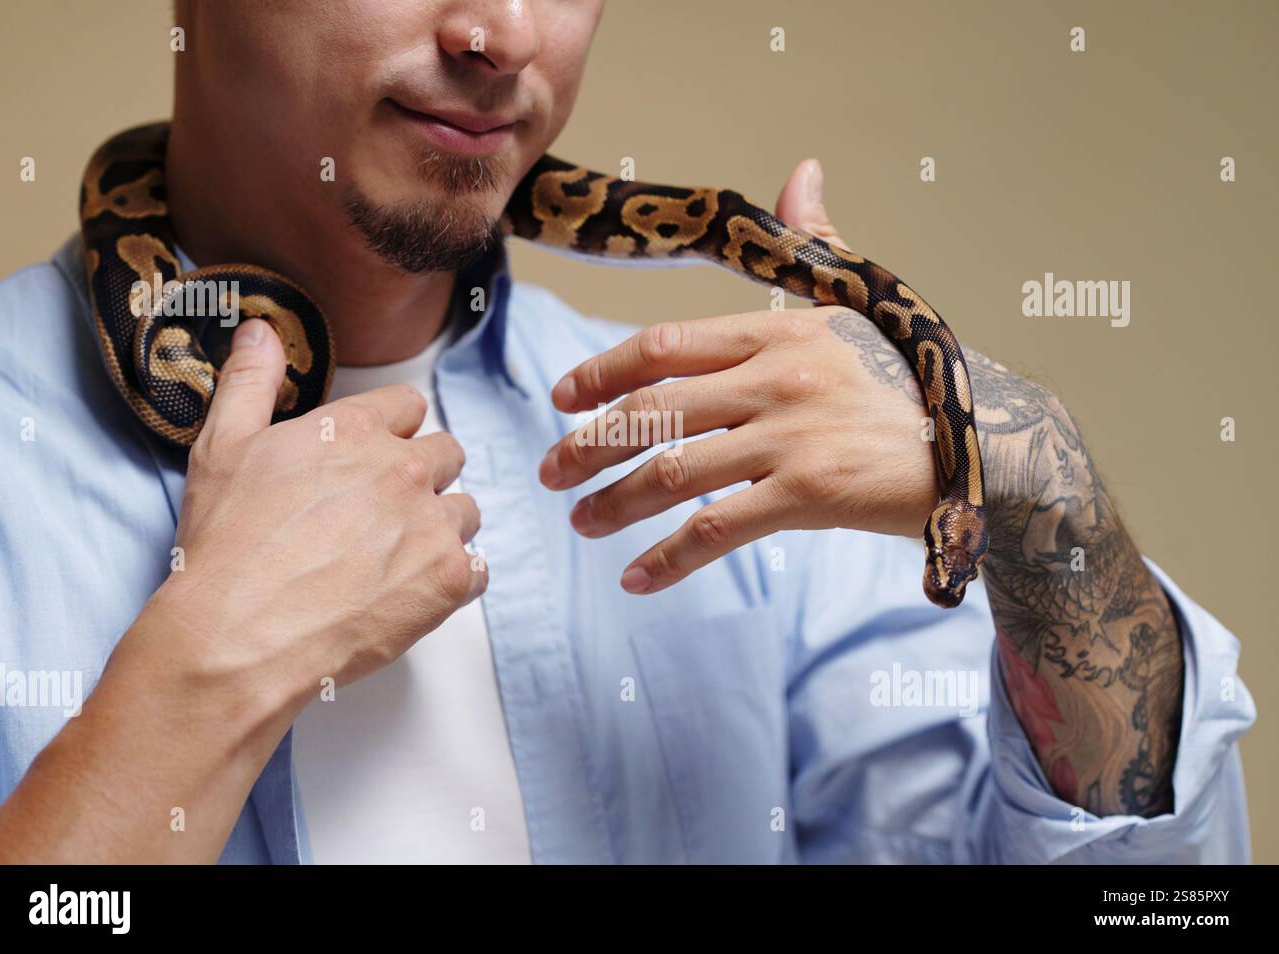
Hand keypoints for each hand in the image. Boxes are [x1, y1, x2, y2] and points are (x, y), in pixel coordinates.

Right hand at [154, 317, 486, 700]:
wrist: (237, 635)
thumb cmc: (227, 546)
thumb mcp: (222, 447)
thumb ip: (251, 380)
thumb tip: (261, 329)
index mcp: (357, 429)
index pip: (409, 405)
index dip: (392, 430)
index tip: (373, 459)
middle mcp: (404, 468)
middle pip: (448, 454)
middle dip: (423, 477)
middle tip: (383, 514)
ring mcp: (431, 525)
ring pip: (466, 511)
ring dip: (440, 528)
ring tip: (395, 558)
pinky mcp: (447, 579)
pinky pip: (477, 569)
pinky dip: (452, 580)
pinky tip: (411, 593)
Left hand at [538, 159, 939, 594]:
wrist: (986, 451)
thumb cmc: (908, 383)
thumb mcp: (860, 306)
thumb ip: (818, 244)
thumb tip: (802, 172)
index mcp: (779, 329)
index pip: (663, 344)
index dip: (601, 372)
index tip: (561, 398)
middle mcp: (777, 375)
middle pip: (651, 409)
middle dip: (588, 445)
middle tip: (551, 472)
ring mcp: (791, 434)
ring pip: (671, 470)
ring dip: (614, 502)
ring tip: (581, 524)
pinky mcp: (810, 492)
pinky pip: (716, 529)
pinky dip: (668, 557)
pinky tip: (636, 578)